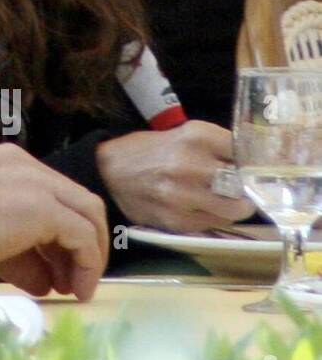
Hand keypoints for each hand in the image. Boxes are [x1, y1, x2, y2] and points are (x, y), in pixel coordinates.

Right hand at [0, 144, 107, 300]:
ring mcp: (37, 183)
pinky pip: (83, 238)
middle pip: (76, 201)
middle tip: (70, 277)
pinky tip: (78, 288)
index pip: (50, 194)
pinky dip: (87, 265)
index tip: (52, 265)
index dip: (58, 233)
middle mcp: (25, 165)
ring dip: (89, 254)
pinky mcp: (45, 208)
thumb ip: (13, 244)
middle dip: (80, 243)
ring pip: (88, 214)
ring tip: (78, 287)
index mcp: (6, 162)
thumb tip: (42, 278)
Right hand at [96, 121, 256, 232]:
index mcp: (195, 136)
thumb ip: (216, 147)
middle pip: (244, 184)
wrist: (108, 171)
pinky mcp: (177, 221)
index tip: (252, 168)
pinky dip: (213, 218)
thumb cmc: (149, 151)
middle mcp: (191, 165)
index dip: (252, 162)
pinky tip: (200, 208)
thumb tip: (252, 165)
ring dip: (234, 207)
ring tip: (225, 201)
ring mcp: (183, 196)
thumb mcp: (182, 135)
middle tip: (241, 188)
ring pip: (234, 210)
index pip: (246, 153)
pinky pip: (213, 224)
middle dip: (246, 187)